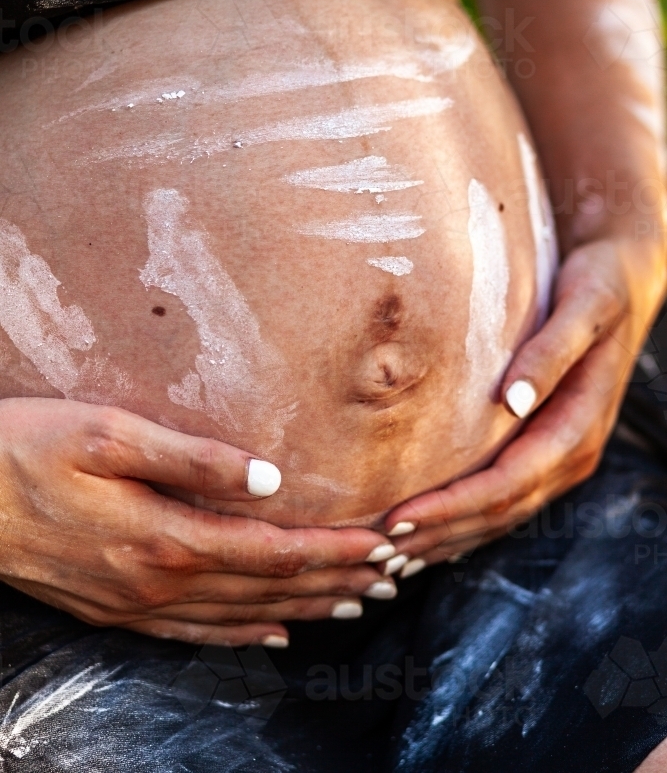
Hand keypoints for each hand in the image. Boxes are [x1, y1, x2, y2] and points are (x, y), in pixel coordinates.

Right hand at [0, 398, 396, 644]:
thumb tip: (269, 479)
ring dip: (304, 611)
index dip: (334, 551)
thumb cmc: (29, 450)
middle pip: (268, 591)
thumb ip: (192, 458)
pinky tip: (272, 637)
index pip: (274, 552)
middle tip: (393, 578)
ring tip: (356, 605)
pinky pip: (196, 636)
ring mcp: (137, 606)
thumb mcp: (109, 435)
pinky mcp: (116, 611)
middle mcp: (159, 583)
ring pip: (241, 618)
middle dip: (336, 584)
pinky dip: (244, 638)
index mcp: (165, 536)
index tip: (383, 545)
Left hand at [383, 236, 665, 574]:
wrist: (625, 277)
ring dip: (448, 539)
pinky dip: (464, 521)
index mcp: (579, 428)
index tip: (398, 519)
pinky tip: (428, 531)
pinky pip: (504, 499)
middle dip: (440, 535)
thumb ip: (552, 352)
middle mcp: (572, 455)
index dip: (452, 507)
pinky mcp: (547, 451)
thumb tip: (513, 401)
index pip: (507, 484)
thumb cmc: (599, 286)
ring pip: (500, 516)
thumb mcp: (585, 308)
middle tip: (376, 551)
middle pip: (499, 513)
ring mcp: (561, 459)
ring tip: (391, 556)